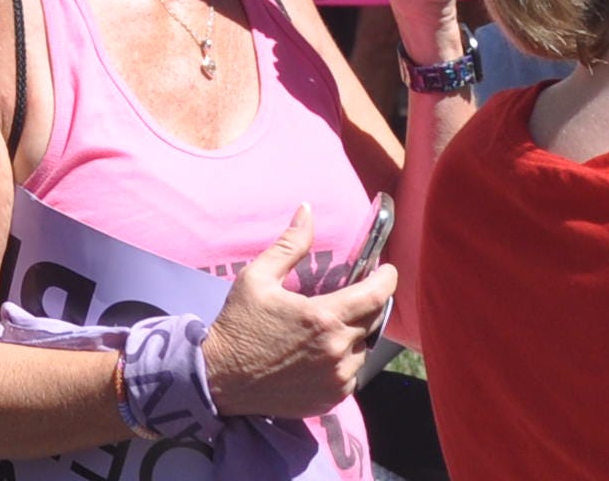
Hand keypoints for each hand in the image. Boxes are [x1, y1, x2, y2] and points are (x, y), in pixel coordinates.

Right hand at [204, 205, 395, 421]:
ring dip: (355, 335)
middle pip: (373, 321)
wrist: (222, 378)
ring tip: (329, 326)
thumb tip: (307, 211)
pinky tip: (320, 352)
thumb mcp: (257, 278)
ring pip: (364, 349)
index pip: (375, 295)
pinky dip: (344, 360)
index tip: (387, 270)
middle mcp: (337, 349)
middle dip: (367, 304)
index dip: (387, 280)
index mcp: (323, 317)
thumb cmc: (239, 324)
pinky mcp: (334, 397)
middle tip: (351, 295)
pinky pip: (352, 374)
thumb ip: (289, 245)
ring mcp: (338, 377)